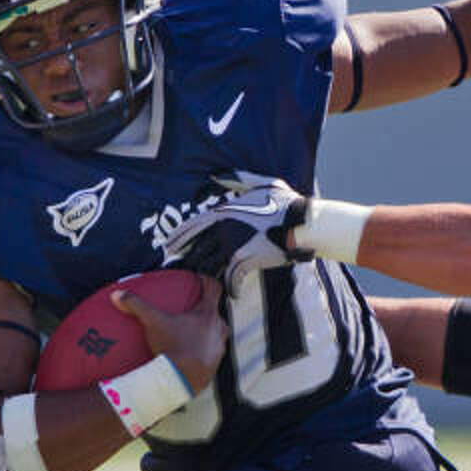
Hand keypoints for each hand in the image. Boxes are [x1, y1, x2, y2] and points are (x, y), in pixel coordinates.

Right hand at [110, 276, 227, 392]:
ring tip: (191, 332)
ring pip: (216, 332)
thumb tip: (118, 295)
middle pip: (215, 311)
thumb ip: (137, 306)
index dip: (207, 280)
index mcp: (207, 314)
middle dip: (205, 308)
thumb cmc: (171, 348)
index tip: (199, 279)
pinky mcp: (215, 363)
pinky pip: (212, 351)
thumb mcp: (153, 323)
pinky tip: (190, 353)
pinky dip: (204, 349)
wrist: (181, 380)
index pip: (214, 288)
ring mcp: (219, 346)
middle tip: (191, 309)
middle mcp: (218, 328)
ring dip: (207, 330)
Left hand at [165, 171, 309, 296]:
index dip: (178, 238)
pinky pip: (230, 280)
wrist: (302, 223)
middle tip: (182, 270)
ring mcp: (232, 247)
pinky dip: (232, 289)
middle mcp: (223, 229)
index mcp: (224, 211)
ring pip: (210, 266)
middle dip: (188, 260)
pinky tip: (234, 295)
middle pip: (196, 249)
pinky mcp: (244, 262)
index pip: (192, 227)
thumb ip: (238, 179)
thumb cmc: (285, 203)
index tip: (168, 247)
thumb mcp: (261, 184)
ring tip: (207, 283)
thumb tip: (218, 175)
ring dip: (208, 275)